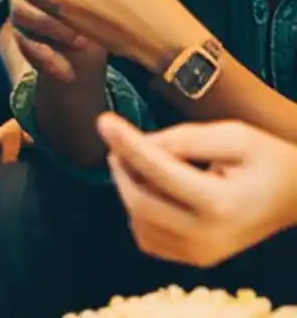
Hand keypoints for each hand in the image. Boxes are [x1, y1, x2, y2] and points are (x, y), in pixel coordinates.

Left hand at [97, 114, 296, 267]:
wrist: (296, 197)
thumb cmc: (267, 160)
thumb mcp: (233, 136)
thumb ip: (184, 140)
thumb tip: (136, 144)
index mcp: (220, 204)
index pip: (159, 172)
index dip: (127, 144)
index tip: (103, 121)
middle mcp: (207, 238)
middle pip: (140, 202)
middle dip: (122, 169)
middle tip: (118, 142)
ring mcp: (200, 254)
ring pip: (138, 222)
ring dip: (130, 189)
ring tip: (142, 164)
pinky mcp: (194, 260)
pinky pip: (148, 237)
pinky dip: (140, 212)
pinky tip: (154, 190)